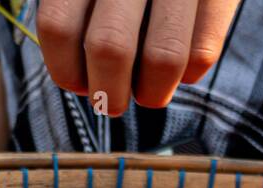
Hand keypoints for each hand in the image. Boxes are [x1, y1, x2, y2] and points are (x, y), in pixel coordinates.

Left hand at [37, 0, 238, 115]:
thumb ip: (77, 10)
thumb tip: (79, 77)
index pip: (59, 26)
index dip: (65, 69)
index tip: (78, 83)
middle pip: (109, 47)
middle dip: (109, 93)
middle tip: (113, 102)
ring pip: (163, 57)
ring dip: (152, 92)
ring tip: (149, 92)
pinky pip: (203, 52)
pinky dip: (190, 74)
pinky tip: (182, 67)